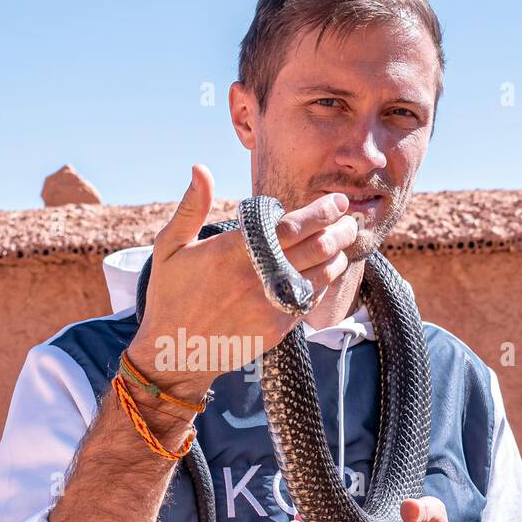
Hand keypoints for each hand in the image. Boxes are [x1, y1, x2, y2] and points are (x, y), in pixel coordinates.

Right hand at [127, 164, 360, 396]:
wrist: (174, 352)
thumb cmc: (170, 295)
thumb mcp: (169, 247)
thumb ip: (191, 207)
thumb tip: (200, 169)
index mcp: (235, 252)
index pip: (293, 225)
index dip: (322, 211)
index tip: (338, 201)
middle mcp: (258, 277)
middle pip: (318, 247)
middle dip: (342, 230)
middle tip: (352, 220)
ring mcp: (271, 304)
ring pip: (323, 274)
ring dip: (339, 255)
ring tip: (344, 241)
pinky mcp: (278, 328)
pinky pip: (313, 299)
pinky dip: (326, 281)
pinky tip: (327, 270)